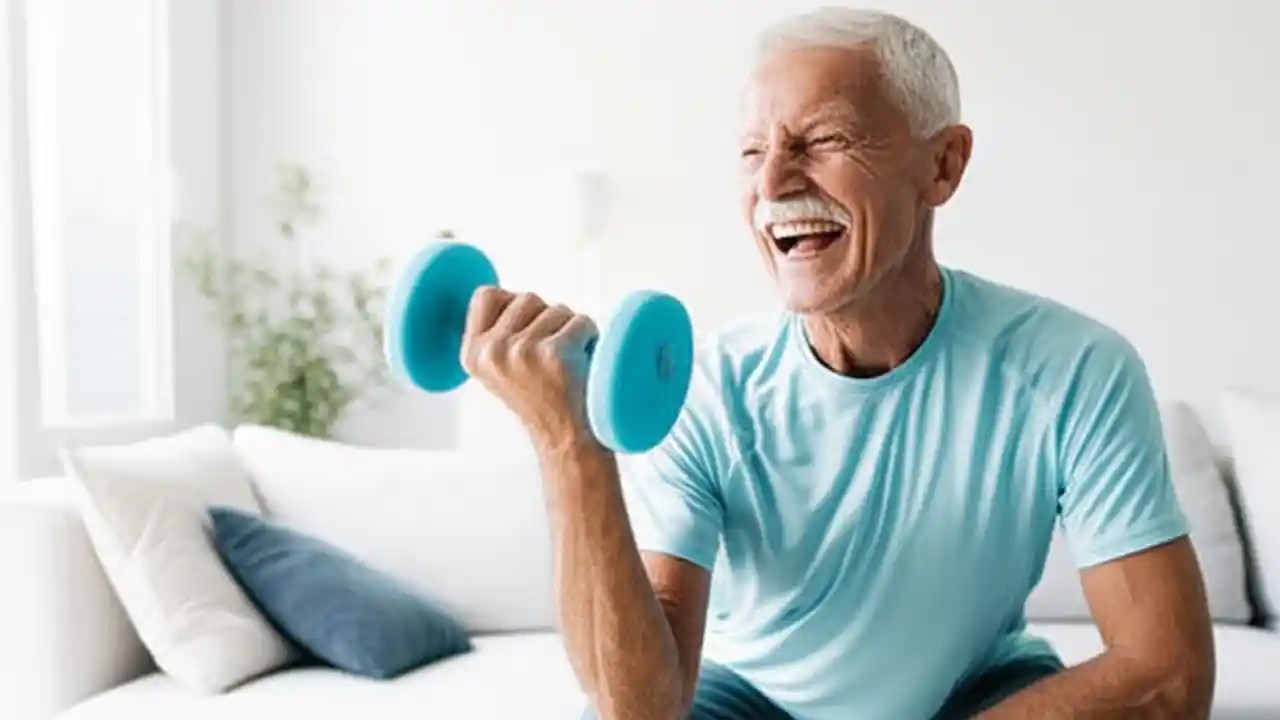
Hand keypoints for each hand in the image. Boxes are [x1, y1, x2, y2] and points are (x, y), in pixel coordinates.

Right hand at [460, 287, 598, 447]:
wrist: (566, 439)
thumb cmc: (541, 397)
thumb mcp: (500, 366)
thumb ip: (497, 331)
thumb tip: (504, 291)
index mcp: (472, 353)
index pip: (486, 294)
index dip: (513, 303)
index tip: (529, 329)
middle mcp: (491, 351)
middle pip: (527, 298)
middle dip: (547, 319)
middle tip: (552, 355)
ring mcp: (521, 351)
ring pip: (558, 309)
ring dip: (570, 330)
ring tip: (568, 363)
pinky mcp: (554, 354)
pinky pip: (582, 321)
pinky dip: (591, 338)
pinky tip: (584, 363)